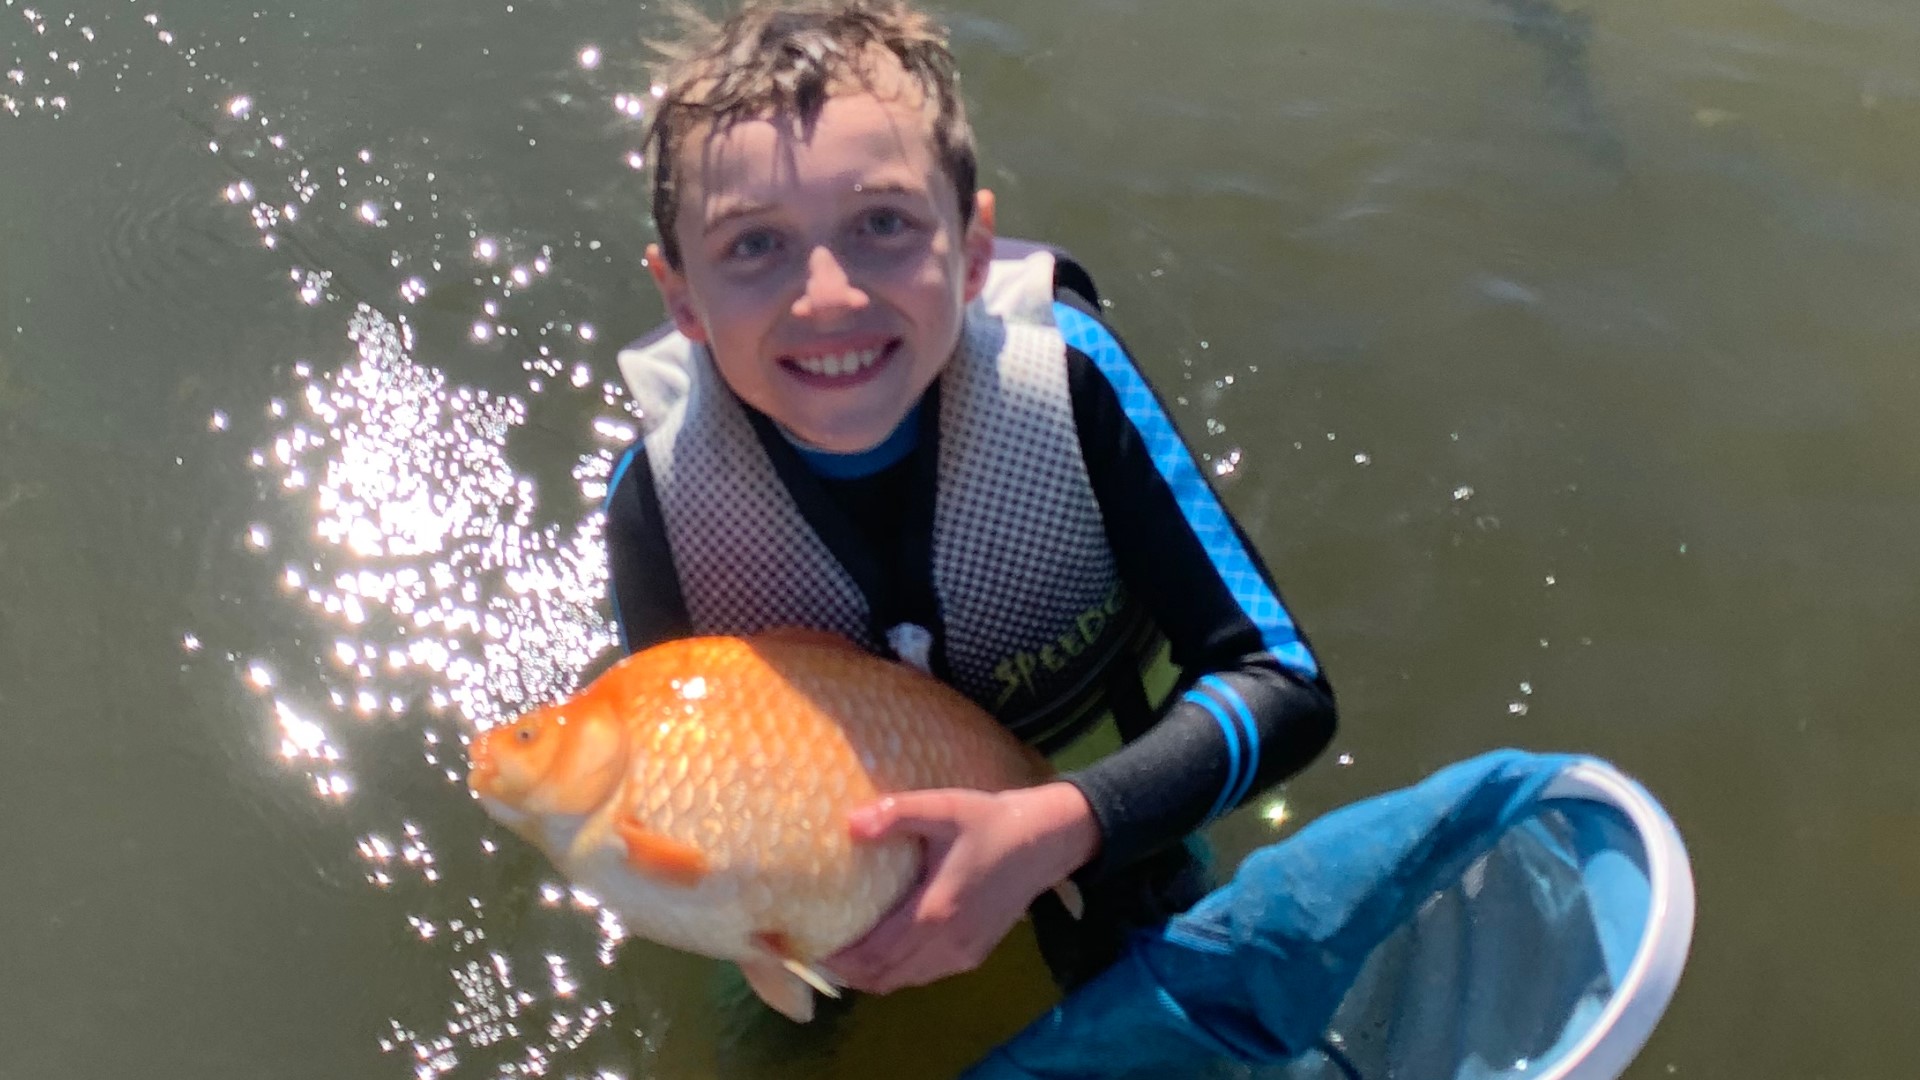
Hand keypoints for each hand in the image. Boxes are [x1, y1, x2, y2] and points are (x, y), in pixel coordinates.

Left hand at [824, 782, 1097, 994]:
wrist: (1044, 842)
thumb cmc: (990, 822)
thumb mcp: (944, 808)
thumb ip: (897, 813)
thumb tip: (851, 824)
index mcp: (935, 912)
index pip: (873, 955)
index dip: (836, 959)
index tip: (807, 946)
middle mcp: (948, 943)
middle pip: (882, 977)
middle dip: (845, 972)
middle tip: (815, 950)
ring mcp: (963, 954)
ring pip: (903, 981)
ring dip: (869, 975)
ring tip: (842, 951)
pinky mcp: (974, 954)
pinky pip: (923, 975)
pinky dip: (896, 972)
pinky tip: (883, 948)